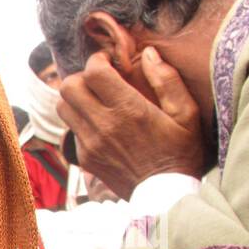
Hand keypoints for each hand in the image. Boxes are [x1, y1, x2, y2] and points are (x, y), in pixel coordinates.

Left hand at [57, 47, 204, 199]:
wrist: (165, 196)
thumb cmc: (181, 151)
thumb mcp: (186, 113)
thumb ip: (167, 80)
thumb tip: (147, 53)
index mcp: (128, 110)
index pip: (93, 73)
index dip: (98, 60)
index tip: (109, 62)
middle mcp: (103, 126)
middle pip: (68, 87)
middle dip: (80, 77)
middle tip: (97, 80)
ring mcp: (90, 144)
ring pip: (63, 108)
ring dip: (75, 98)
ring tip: (95, 99)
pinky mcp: (85, 158)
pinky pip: (71, 130)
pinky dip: (80, 120)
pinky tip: (100, 123)